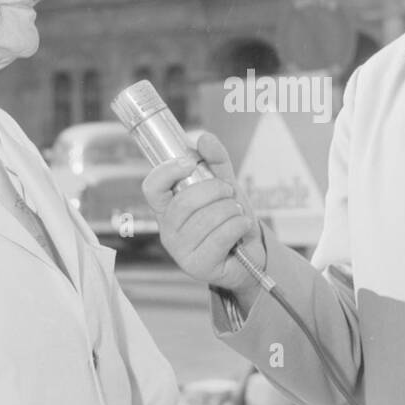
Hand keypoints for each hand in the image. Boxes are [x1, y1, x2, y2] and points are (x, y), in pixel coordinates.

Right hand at [144, 132, 265, 297]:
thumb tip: (204, 138)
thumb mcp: (224, 185)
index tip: (189, 163)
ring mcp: (180, 251)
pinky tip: (242, 226)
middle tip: (229, 193)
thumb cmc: (231, 218)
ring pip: (206, 219)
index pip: (152, 187)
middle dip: (215, 191)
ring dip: (231, 210)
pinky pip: (220, 237)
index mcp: (167, 208)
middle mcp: (167, 230)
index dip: (167, 172)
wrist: (252, 251)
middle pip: (184, 202)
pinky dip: (238, 225)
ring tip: (237, 213)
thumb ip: (216, 160)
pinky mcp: (198, 266)